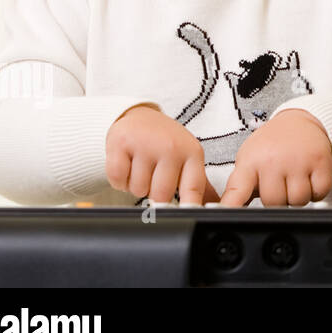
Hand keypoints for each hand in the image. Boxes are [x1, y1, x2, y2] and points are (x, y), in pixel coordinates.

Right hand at [105, 103, 220, 204]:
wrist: (139, 115)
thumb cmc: (165, 141)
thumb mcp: (188, 156)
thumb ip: (197, 183)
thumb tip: (214, 205)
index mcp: (192, 153)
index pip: (193, 187)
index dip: (190, 206)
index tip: (188, 217)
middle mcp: (171, 148)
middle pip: (161, 195)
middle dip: (154, 193)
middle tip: (154, 175)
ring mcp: (146, 145)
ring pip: (137, 190)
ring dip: (135, 185)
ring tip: (141, 166)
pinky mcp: (121, 144)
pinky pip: (117, 179)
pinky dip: (118, 179)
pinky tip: (126, 164)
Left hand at [220, 109, 331, 206]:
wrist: (299, 120)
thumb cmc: (271, 144)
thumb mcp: (249, 159)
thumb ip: (240, 187)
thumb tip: (230, 212)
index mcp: (250, 162)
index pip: (237, 190)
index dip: (231, 206)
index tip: (224, 217)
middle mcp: (273, 161)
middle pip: (274, 203)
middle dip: (279, 199)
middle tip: (280, 183)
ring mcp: (298, 161)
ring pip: (298, 200)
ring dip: (298, 197)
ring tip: (294, 180)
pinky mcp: (320, 161)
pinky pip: (319, 193)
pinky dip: (316, 192)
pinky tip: (310, 179)